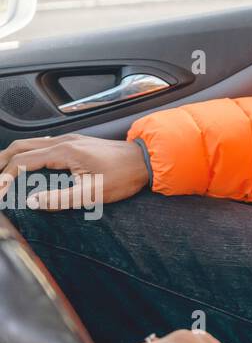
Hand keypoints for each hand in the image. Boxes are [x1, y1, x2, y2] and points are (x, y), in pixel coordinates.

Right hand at [0, 134, 149, 208]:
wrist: (146, 160)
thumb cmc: (124, 175)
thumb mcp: (92, 193)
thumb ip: (60, 199)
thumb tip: (33, 202)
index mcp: (64, 151)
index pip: (22, 161)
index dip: (5, 176)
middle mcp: (64, 141)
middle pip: (21, 146)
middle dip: (1, 162)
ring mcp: (70, 140)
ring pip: (31, 143)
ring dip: (12, 156)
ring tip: (1, 172)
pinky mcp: (76, 143)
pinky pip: (43, 144)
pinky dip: (26, 153)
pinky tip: (25, 164)